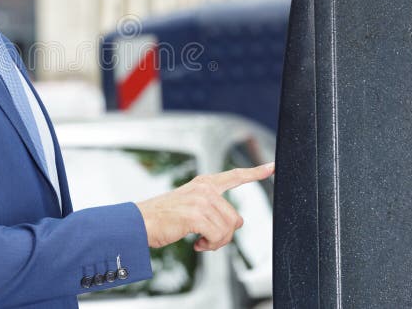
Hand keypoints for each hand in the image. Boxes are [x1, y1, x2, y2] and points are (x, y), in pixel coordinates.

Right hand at [135, 162, 274, 250]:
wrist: (140, 222)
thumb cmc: (164, 218)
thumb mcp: (190, 205)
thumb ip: (212, 207)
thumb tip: (237, 223)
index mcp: (204, 184)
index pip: (235, 176)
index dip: (255, 172)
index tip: (271, 166)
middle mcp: (205, 189)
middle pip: (236, 219)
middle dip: (224, 235)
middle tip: (206, 239)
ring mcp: (201, 201)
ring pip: (228, 230)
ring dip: (215, 243)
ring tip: (199, 240)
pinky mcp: (196, 215)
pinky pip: (217, 237)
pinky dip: (208, 246)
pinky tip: (195, 244)